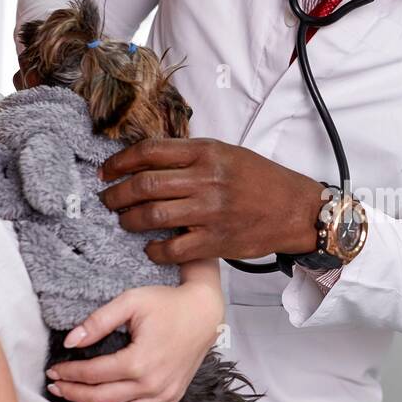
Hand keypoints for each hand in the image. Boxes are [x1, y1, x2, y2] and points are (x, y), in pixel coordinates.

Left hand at [46, 281, 222, 401]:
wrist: (203, 312)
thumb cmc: (167, 304)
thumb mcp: (130, 302)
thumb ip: (99, 321)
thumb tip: (70, 341)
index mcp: (138, 361)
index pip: (93, 374)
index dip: (69, 373)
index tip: (53, 370)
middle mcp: (151, 384)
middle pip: (102, 399)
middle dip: (73, 395)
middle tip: (55, 389)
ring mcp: (164, 395)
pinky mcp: (173, 398)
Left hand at [97, 137, 324, 263]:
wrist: (296, 210)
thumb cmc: (262, 181)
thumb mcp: (228, 154)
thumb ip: (191, 156)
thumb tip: (149, 161)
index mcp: (206, 152)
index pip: (150, 152)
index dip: (120, 161)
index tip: (106, 171)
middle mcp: (206, 180)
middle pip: (144, 184)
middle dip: (116, 194)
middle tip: (107, 200)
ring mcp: (210, 212)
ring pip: (152, 216)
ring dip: (129, 220)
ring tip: (124, 221)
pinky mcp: (215, 241)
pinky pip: (172, 249)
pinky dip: (154, 250)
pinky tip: (151, 248)